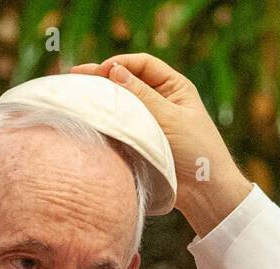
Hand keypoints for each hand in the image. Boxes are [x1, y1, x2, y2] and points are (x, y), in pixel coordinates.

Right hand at [72, 54, 251, 236]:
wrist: (204, 193)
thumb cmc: (197, 151)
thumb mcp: (170, 118)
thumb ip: (142, 95)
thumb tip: (114, 69)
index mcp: (174, 87)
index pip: (142, 65)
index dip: (120, 64)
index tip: (100, 72)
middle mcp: (161, 100)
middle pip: (127, 82)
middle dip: (103, 79)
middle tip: (75, 77)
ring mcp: (149, 122)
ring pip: (121, 105)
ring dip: (101, 100)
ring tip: (77, 96)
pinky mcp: (140, 142)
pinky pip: (120, 127)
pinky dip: (106, 122)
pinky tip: (89, 119)